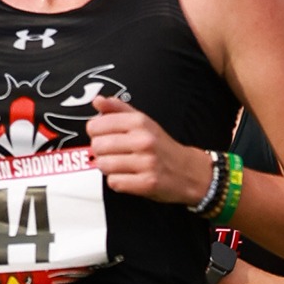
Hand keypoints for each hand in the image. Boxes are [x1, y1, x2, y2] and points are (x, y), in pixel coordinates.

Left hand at [87, 95, 209, 203]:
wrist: (188, 170)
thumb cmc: (162, 146)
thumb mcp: (143, 121)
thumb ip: (118, 109)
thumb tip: (97, 101)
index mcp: (140, 122)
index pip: (97, 125)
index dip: (95, 132)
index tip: (102, 135)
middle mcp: (144, 141)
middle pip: (98, 146)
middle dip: (100, 151)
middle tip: (111, 152)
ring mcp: (146, 162)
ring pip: (104, 165)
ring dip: (107, 167)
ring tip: (119, 164)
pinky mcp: (147, 183)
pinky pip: (114, 182)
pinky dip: (117, 181)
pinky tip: (127, 176)